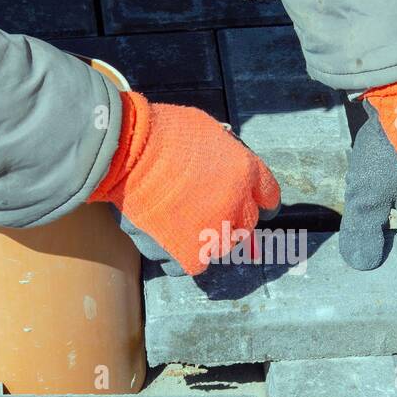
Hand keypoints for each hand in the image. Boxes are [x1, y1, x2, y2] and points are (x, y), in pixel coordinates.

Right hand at [90, 92, 280, 274]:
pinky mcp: (191, 255)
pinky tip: (165, 240)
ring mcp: (216, 233)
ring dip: (203, 238)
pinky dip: (179, 256)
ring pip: (219, 247)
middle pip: (244, 225)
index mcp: (246, 171)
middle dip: (227, 218)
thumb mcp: (208, 131)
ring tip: (176, 222)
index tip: (256, 206)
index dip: (261, 201)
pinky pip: (193, 265)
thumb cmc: (161, 132)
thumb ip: (225, 155)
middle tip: (199, 209)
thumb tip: (224, 169)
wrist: (128, 153)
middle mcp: (238, 206)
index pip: (269, 196)